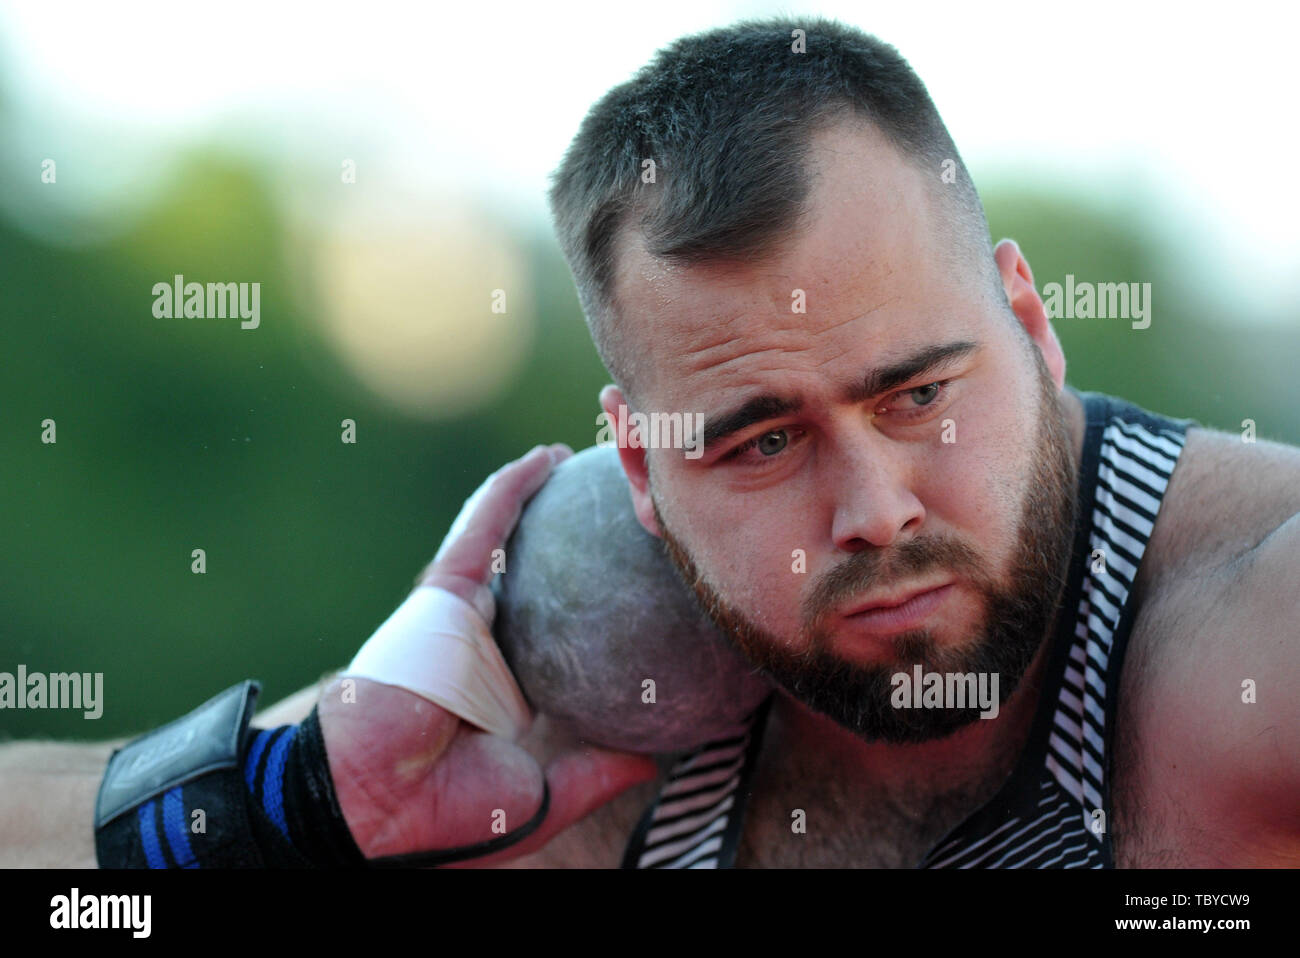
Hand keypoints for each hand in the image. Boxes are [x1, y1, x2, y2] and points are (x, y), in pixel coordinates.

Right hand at [317, 444, 659, 864]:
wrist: (376, 808)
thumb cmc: (446, 814)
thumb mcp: (544, 797)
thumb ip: (598, 775)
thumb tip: (657, 762)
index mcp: (508, 687)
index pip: (562, 632)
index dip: (594, 601)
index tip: (636, 579)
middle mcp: (488, 642)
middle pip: (540, 571)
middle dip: (574, 532)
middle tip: (618, 503)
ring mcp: (463, 613)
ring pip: (511, 536)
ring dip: (545, 491)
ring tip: (587, 461)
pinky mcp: (443, 591)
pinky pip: (484, 526)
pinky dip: (512, 488)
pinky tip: (547, 458)